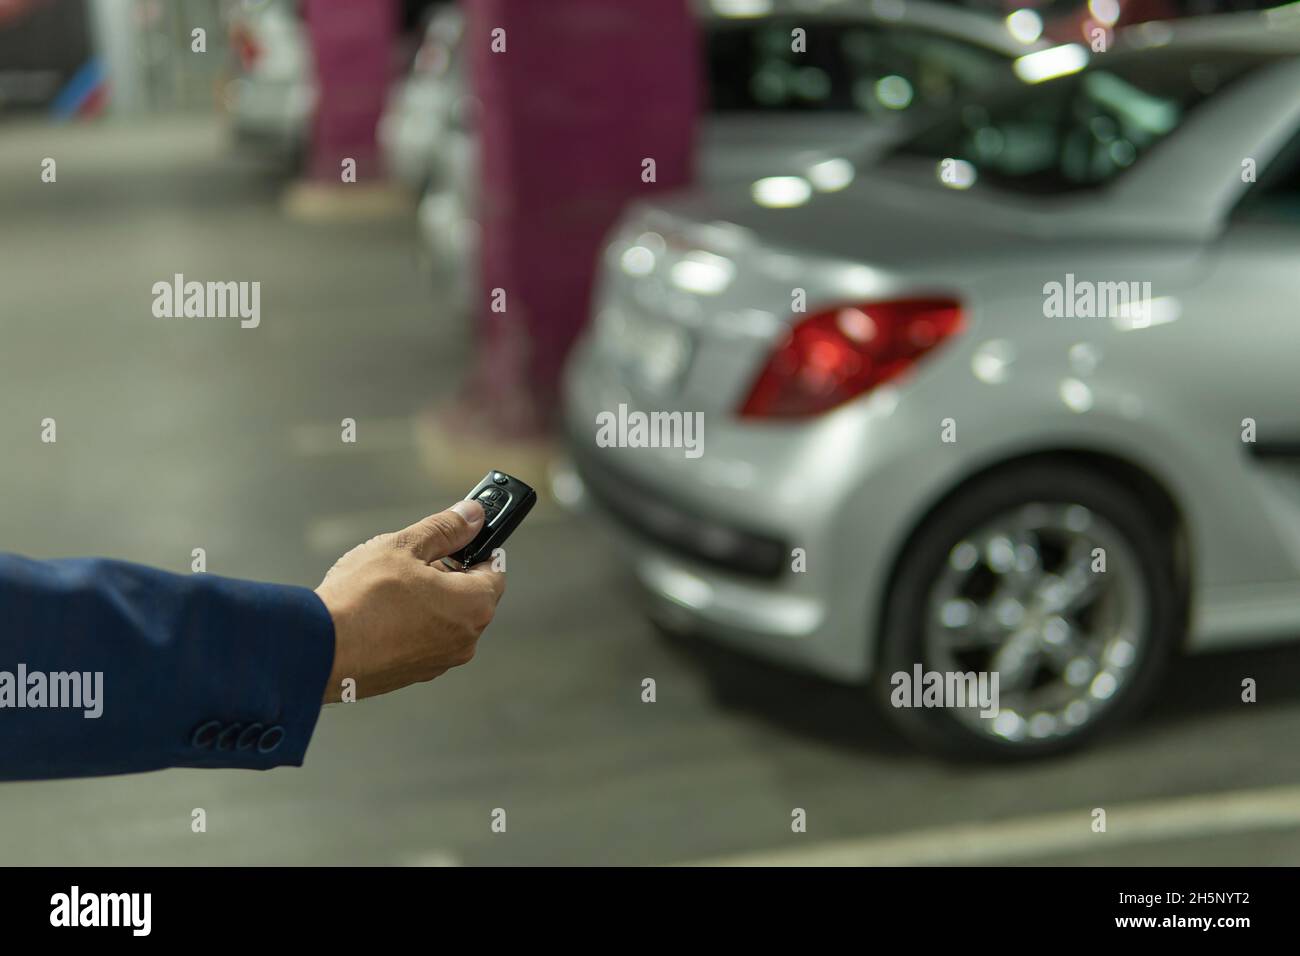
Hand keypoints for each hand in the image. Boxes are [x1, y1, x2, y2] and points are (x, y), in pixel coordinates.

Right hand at [314, 500, 504, 702]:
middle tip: (415, 558)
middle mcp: (464, 640)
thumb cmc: (361, 599)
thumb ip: (444, 528)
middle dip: (449, 573)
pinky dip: (410, 624)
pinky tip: (380, 610)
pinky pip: (422, 640)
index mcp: (473, 605)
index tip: (460, 537)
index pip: (495, 569)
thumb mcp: (405, 546)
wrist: (318, 649)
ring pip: (444, 619)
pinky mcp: (412, 675)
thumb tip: (472, 515)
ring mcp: (439, 662)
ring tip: (390, 585)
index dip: (477, 548)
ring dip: (428, 599)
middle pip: (470, 596)